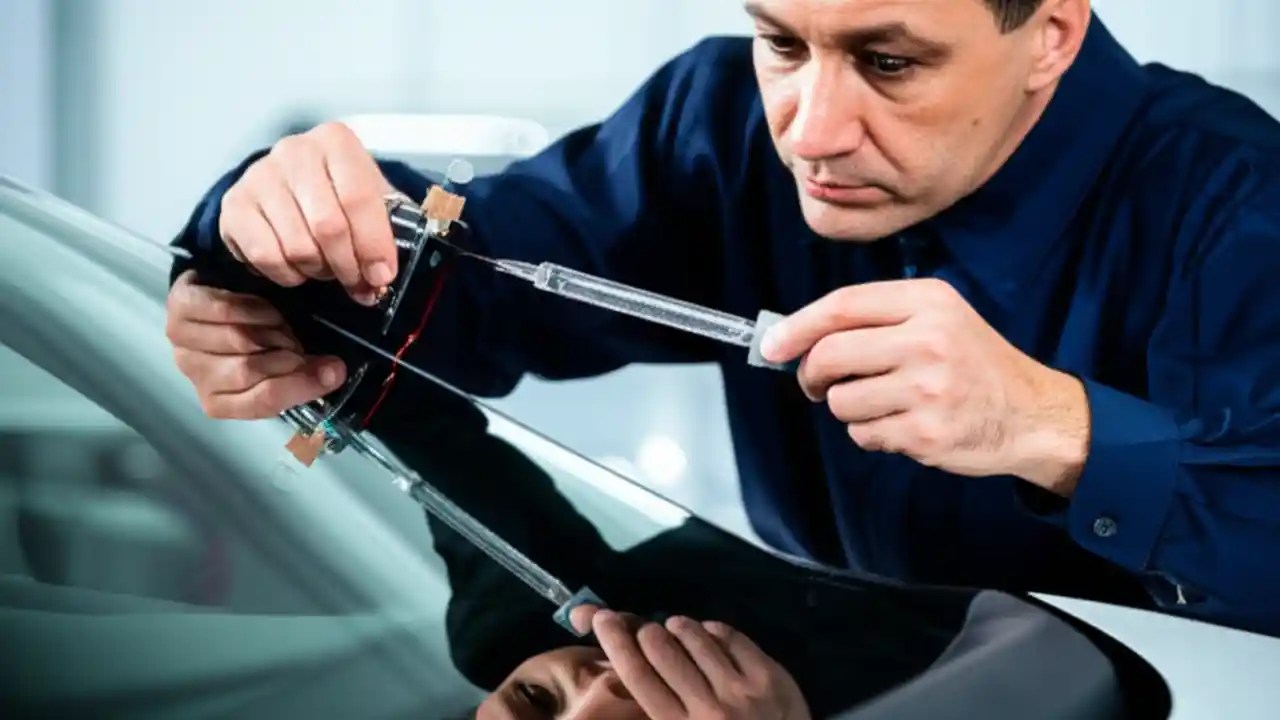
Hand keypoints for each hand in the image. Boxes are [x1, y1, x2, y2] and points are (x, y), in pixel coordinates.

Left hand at [166, 270, 346, 418]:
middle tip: (300, 345)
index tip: (334, 370)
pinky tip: (264, 308)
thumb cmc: (254, 336)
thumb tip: (335, 371)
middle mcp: (196, 376)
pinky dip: (252, 308)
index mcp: (220, 401)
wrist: (221, 294)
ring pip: (237, 340)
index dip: (300, 387)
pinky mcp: (178, 308)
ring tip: (282, 327)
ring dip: (271, 330)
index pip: (261, 402)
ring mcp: (182, 343)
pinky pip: (222, 310)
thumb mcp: (279, 363)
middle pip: (248, 372)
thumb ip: (301, 375)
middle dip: (285, 356)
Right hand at [218, 121, 396, 304]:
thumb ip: (385, 233)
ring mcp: (259, 176)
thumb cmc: (339, 194)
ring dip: (318, 271)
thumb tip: (380, 277)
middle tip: (356, 281)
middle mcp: (294, 151)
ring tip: (325, 267)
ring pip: (298, 247)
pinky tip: (296, 267)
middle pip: (328, 226)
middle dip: (347, 266)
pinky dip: (287, 274)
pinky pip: (266, 256)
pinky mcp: (234, 204)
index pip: (358, 198)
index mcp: (335, 141)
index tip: (382, 275)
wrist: (290, 186)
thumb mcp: (373, 198)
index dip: (374, 245)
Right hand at [571, 606, 810, 719]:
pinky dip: (714, 629)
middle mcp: (708, 710)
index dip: (616, 642)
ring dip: (680, 626)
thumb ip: (659, 712)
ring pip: (697, 637)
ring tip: (675, 627)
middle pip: (663, 650)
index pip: (638, 676)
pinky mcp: (770, 677)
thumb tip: (632, 669)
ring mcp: (742, 691)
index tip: (604, 619)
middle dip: (648, 632)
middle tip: (647, 631)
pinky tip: (709, 633)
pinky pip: (731, 636)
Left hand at [760, 278, 1088, 495]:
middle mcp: (929, 340)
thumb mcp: (937, 318)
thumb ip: (873, 321)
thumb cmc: (971, 363)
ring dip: (849, 408)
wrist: (1031, 413)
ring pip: (841, 401)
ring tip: (886, 404)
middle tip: (816, 385)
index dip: (797, 328)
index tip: (771, 346)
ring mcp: (928, 388)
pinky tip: (904, 425)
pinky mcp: (925, 432)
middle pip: (830, 355)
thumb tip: (791, 340)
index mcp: (928, 302)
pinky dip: (872, 434)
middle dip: (811, 375)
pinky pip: (863, 434)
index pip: (841, 307)